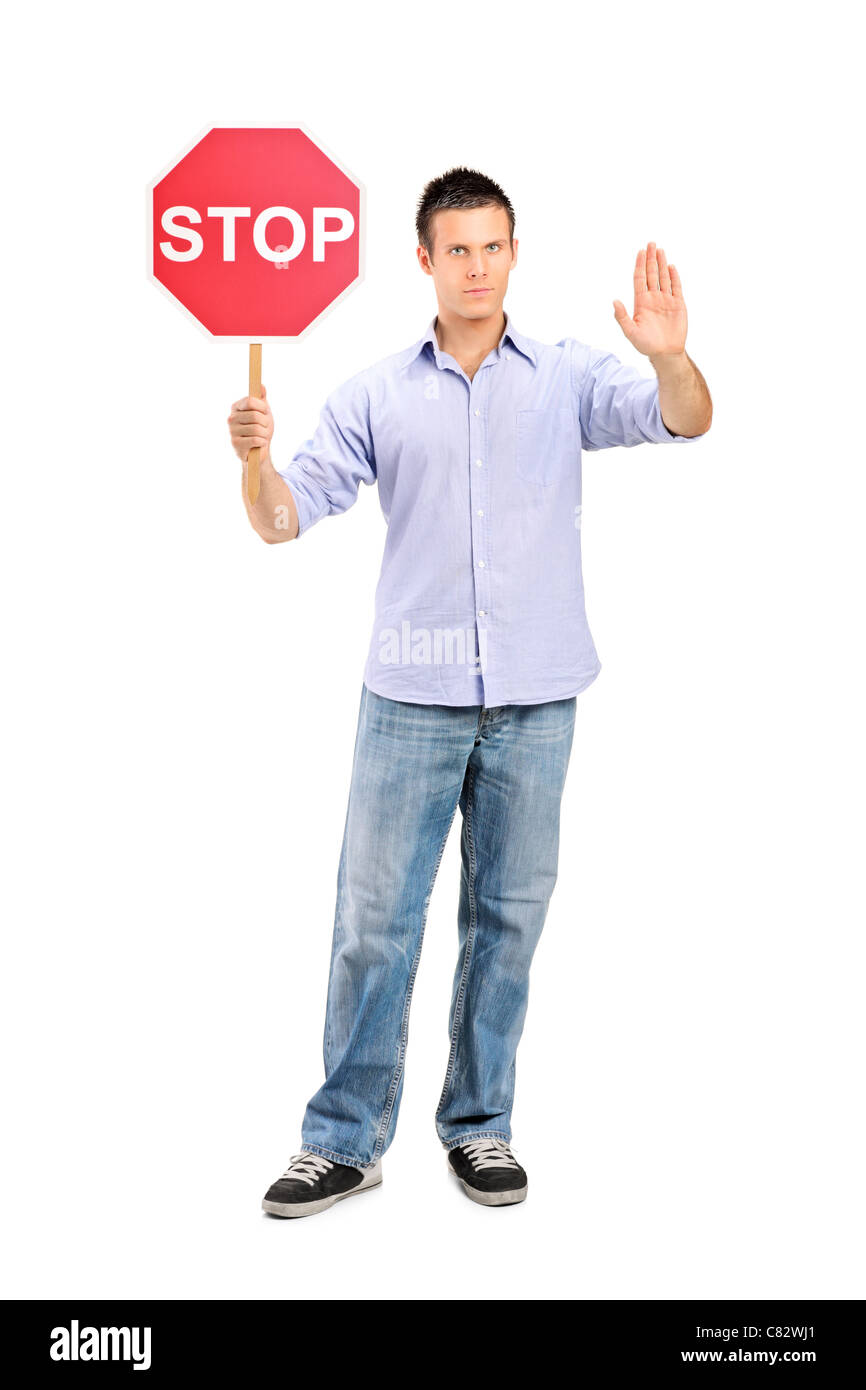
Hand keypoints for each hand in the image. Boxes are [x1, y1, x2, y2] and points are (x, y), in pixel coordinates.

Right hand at [227, 384, 273, 463]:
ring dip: (265, 434)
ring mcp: (231, 431)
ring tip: (262, 437)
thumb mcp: (264, 412)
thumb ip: (262, 399)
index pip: (250, 401)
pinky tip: (260, 444)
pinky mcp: (235, 444)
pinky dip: (262, 442)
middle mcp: (231, 418)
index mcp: (236, 407)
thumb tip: (261, 386)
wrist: (259, 450)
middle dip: (265, 423)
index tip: (265, 412)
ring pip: (256, 428)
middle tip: (265, 428)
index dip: (262, 406)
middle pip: (255, 415)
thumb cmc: (261, 429)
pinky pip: (255, 440)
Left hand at [612, 242, 687, 358]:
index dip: (640, 265)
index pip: (640, 279)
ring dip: (661, 264)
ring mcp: (666, 300)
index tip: (640, 252)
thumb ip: (622, 317)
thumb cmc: (646, 345)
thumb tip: (614, 301)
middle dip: (650, 259)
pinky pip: (676, 287)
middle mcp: (653, 298)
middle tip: (650, 243)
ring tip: (660, 250)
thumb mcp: (630, 332)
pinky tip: (671, 267)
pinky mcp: (678, 304)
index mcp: (641, 302)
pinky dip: (674, 277)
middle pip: (651, 274)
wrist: (665, 353)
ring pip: (663, 277)